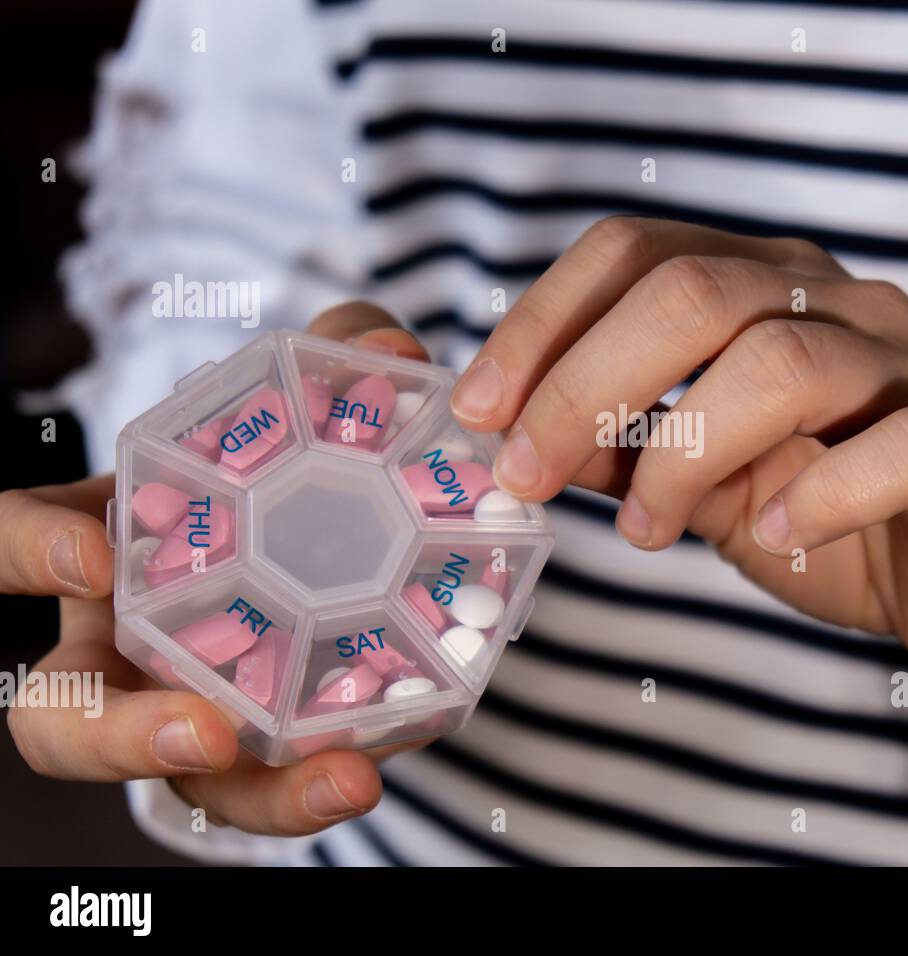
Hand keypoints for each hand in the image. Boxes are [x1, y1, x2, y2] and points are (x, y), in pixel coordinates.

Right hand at [4, 303, 432, 835]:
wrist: (338, 535)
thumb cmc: (284, 460)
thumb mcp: (312, 400)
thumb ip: (344, 356)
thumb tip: (397, 355)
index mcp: (105, 543)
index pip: (17, 541)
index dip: (29, 551)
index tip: (92, 553)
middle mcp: (126, 642)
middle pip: (63, 716)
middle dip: (117, 736)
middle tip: (208, 732)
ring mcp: (193, 708)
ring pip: (190, 787)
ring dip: (263, 793)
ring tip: (345, 780)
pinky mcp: (272, 748)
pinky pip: (287, 782)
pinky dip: (336, 775)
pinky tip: (406, 742)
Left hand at [449, 218, 907, 700]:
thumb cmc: (831, 514)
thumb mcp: (702, 483)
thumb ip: (625, 453)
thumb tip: (513, 443)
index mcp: (762, 286)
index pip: (634, 253)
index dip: (542, 323)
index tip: (475, 412)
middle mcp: (836, 301)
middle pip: (695, 293)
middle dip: (585, 387)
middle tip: (526, 475)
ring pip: (783, 362)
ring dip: (683, 454)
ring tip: (647, 533)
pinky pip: (900, 447)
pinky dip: (816, 498)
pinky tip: (772, 540)